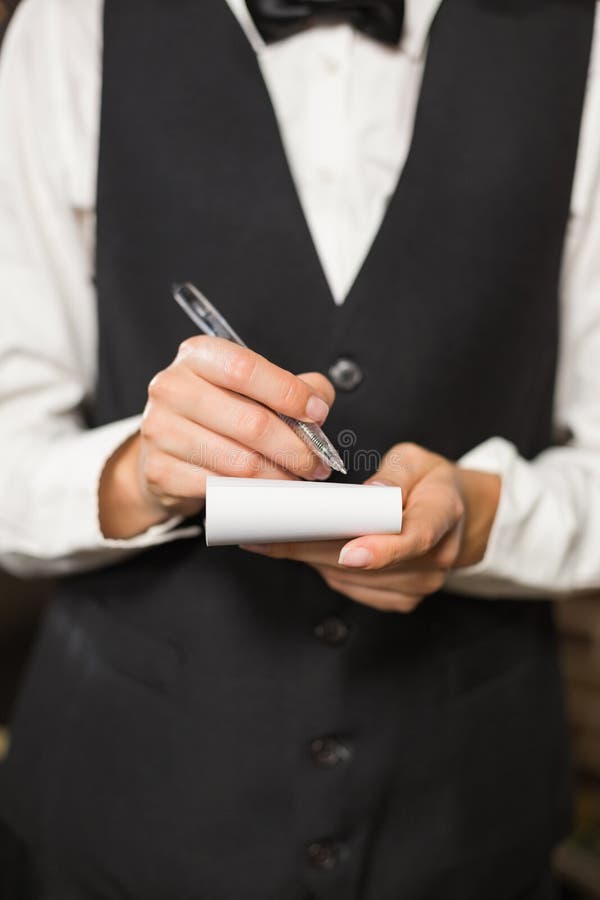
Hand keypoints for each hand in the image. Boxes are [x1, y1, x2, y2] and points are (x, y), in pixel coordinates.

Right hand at [99, 337, 334, 537]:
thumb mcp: (250, 387)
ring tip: (297, 479)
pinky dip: (253, 495)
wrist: (164, 448)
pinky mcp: (160, 471)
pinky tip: (268, 493)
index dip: (289, 393)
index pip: (246, 369)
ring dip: (280, 476)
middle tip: (317, 463)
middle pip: (250, 422)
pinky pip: (221, 490)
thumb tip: (319, 401)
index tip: (318, 414)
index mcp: (197, 356)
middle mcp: (172, 388)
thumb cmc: (216, 413)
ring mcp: (160, 431)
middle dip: (296, 448)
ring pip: (240, 463)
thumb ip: (291, 386)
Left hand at [240, 442, 500, 612]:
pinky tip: (298, 552)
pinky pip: (352, 589)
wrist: (453, 516)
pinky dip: (322, 570)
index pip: (415, 537)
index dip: (382, 548)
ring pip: (351, 578)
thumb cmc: (430, 485)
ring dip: (309, 560)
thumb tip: (374, 492)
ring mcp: (418, 584)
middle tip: (268, 535)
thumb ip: (396, 474)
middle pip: (369, 562)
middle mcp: (435, 557)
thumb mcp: (417, 461)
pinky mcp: (400, 599)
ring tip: (271, 539)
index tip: (351, 552)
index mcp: (442, 515)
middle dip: (314, 548)